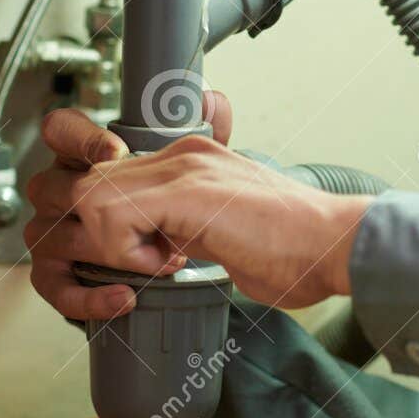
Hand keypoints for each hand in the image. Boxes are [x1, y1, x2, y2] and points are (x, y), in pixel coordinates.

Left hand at [23, 92, 369, 317]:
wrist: (336, 247)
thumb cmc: (297, 252)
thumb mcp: (230, 234)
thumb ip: (189, 227)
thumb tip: (157, 247)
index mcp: (190, 160)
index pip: (106, 169)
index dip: (101, 213)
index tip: (136, 251)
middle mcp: (181, 154)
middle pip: (82, 177)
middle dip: (88, 233)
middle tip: (135, 262)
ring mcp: (183, 168)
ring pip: (87, 194)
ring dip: (108, 244)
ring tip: (157, 262)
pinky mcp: (185, 191)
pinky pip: (111, 215)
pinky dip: (126, 252)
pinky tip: (170, 264)